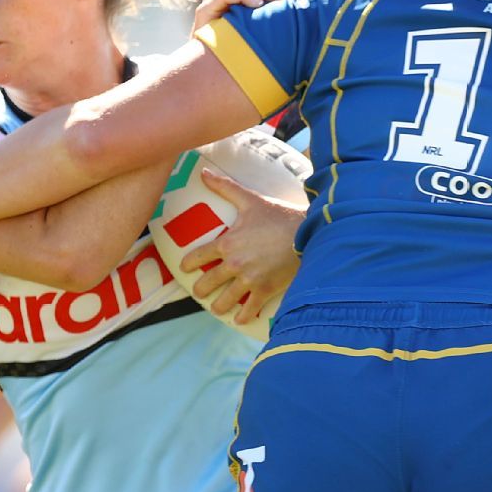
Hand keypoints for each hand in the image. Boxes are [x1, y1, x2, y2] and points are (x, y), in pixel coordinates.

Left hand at [180, 169, 304, 324]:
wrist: (307, 232)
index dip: (188, 264)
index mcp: (227, 243)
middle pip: (207, 283)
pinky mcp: (265, 290)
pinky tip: (239, 319)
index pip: (198, 257)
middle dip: (200, 289)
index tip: (184, 268)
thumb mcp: (249, 200)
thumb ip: (225, 187)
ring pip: (225, 301)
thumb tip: (203, 172)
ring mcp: (249, 280)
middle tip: (199, 292)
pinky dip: (243, 316)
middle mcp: (234, 265)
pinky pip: (249, 309)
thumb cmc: (277, 215)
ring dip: (218, 306)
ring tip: (217, 308)